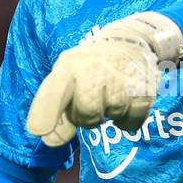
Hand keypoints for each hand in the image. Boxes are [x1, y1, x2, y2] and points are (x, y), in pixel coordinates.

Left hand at [25, 12, 182, 146]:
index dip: (46, 111)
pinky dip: (127, 121)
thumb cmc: (90, 68)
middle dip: (86, 117)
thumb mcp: (67, 80)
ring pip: (110, 116)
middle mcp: (94, 68)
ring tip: (110, 95)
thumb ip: (55, 110)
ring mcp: (122, 77)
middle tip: (92, 103)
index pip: (55, 89)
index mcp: (69, 67)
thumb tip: (49, 140)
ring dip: (109, 114)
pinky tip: (126, 103)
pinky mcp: (144, 89)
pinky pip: (131, 122)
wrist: (130, 42)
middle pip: (86, 112)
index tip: (38, 131)